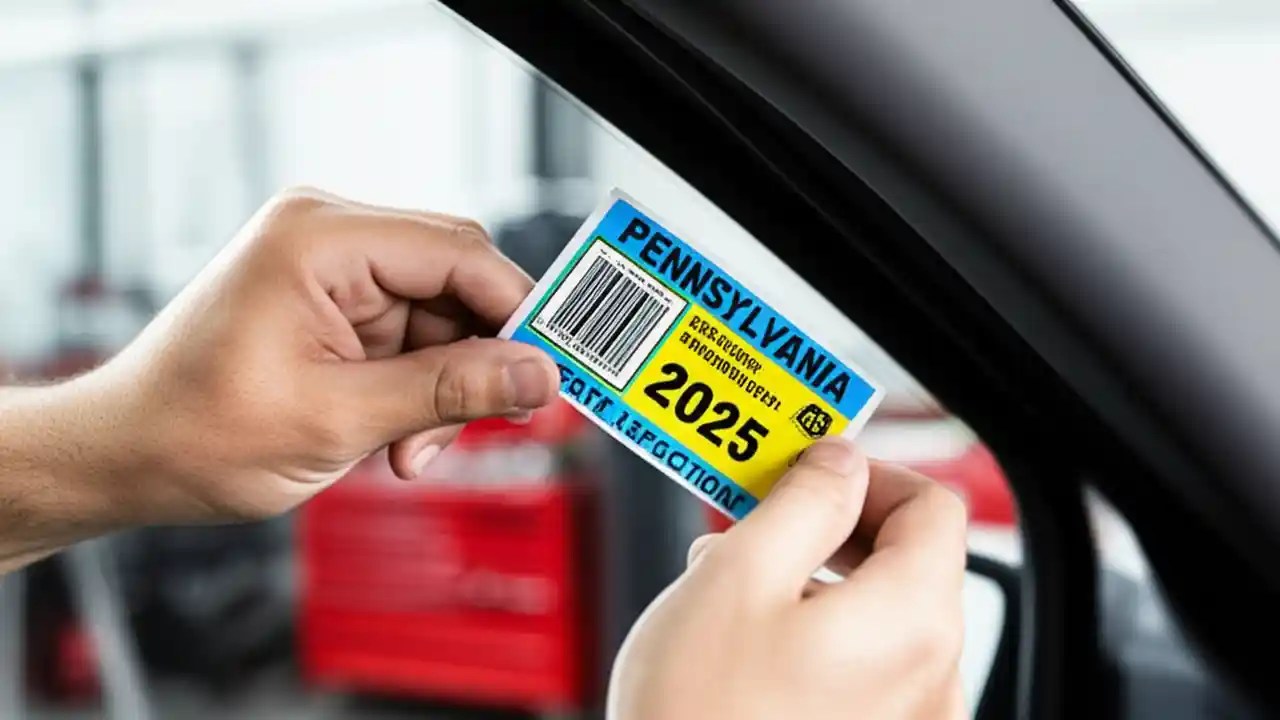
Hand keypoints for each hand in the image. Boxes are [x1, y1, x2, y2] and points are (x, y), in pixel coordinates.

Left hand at [73, 187, 557, 524]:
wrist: (126, 457)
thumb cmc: (193, 431)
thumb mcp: (337, 420)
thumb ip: (448, 392)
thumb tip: (537, 376)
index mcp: (320, 237)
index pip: (460, 253)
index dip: (518, 313)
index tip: (551, 371)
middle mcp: (329, 237)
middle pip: (458, 284)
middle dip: (475, 363)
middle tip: (476, 426)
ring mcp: (331, 270)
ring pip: (443, 319)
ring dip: (444, 390)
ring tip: (409, 449)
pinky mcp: (334, 305)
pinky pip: (412, 339)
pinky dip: (418, 392)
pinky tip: (393, 436)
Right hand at [607, 438, 968, 719]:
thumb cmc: (696, 715)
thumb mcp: (740, 575)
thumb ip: (805, 501)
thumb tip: (840, 460)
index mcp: (910, 623)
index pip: (934, 507)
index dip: (871, 472)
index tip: (813, 470)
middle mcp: (930, 680)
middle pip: (914, 562)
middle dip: (837, 527)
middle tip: (763, 520)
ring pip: (885, 616)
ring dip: (822, 579)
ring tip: (740, 584)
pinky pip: (870, 670)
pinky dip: (823, 636)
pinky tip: (755, 642)